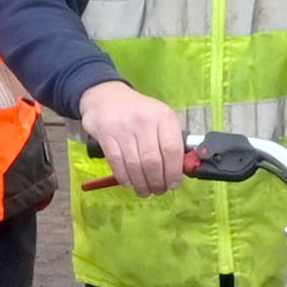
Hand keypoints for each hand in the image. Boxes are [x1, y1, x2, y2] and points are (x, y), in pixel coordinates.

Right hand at [79, 82, 193, 198]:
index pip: (172, 149)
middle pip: (153, 161)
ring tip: (145, 190)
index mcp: (163, 116)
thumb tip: (181, 169)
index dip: (174, 172)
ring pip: (135, 166)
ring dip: (142, 184)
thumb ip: (170, 140)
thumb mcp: (160, 117)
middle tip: (159, 190)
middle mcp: (144, 121)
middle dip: (158, 182)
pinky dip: (125, 178)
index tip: (174, 184)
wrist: (106, 96)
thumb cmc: (138, 112)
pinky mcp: (105, 135)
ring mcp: (123, 128)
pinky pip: (117, 163)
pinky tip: (130, 182)